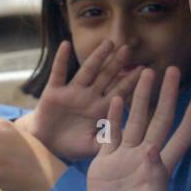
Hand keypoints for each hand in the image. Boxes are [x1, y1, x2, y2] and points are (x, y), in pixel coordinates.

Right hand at [33, 39, 143, 161]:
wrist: (46, 147)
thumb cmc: (72, 146)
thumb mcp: (93, 147)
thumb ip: (109, 141)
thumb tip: (132, 141)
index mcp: (100, 109)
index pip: (119, 92)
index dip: (130, 82)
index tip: (144, 70)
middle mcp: (88, 97)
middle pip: (106, 77)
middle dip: (117, 64)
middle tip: (129, 49)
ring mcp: (71, 93)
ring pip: (87, 71)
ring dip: (97, 57)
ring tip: (108, 43)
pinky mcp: (53, 92)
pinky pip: (58, 73)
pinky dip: (60, 59)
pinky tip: (65, 44)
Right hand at [87, 66, 190, 190]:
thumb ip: (154, 179)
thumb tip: (153, 152)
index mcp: (161, 168)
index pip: (180, 136)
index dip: (190, 116)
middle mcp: (144, 158)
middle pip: (159, 120)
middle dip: (167, 95)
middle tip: (174, 69)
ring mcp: (123, 160)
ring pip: (134, 121)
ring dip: (140, 98)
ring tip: (146, 73)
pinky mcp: (103, 165)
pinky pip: (108, 136)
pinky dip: (111, 118)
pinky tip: (114, 99)